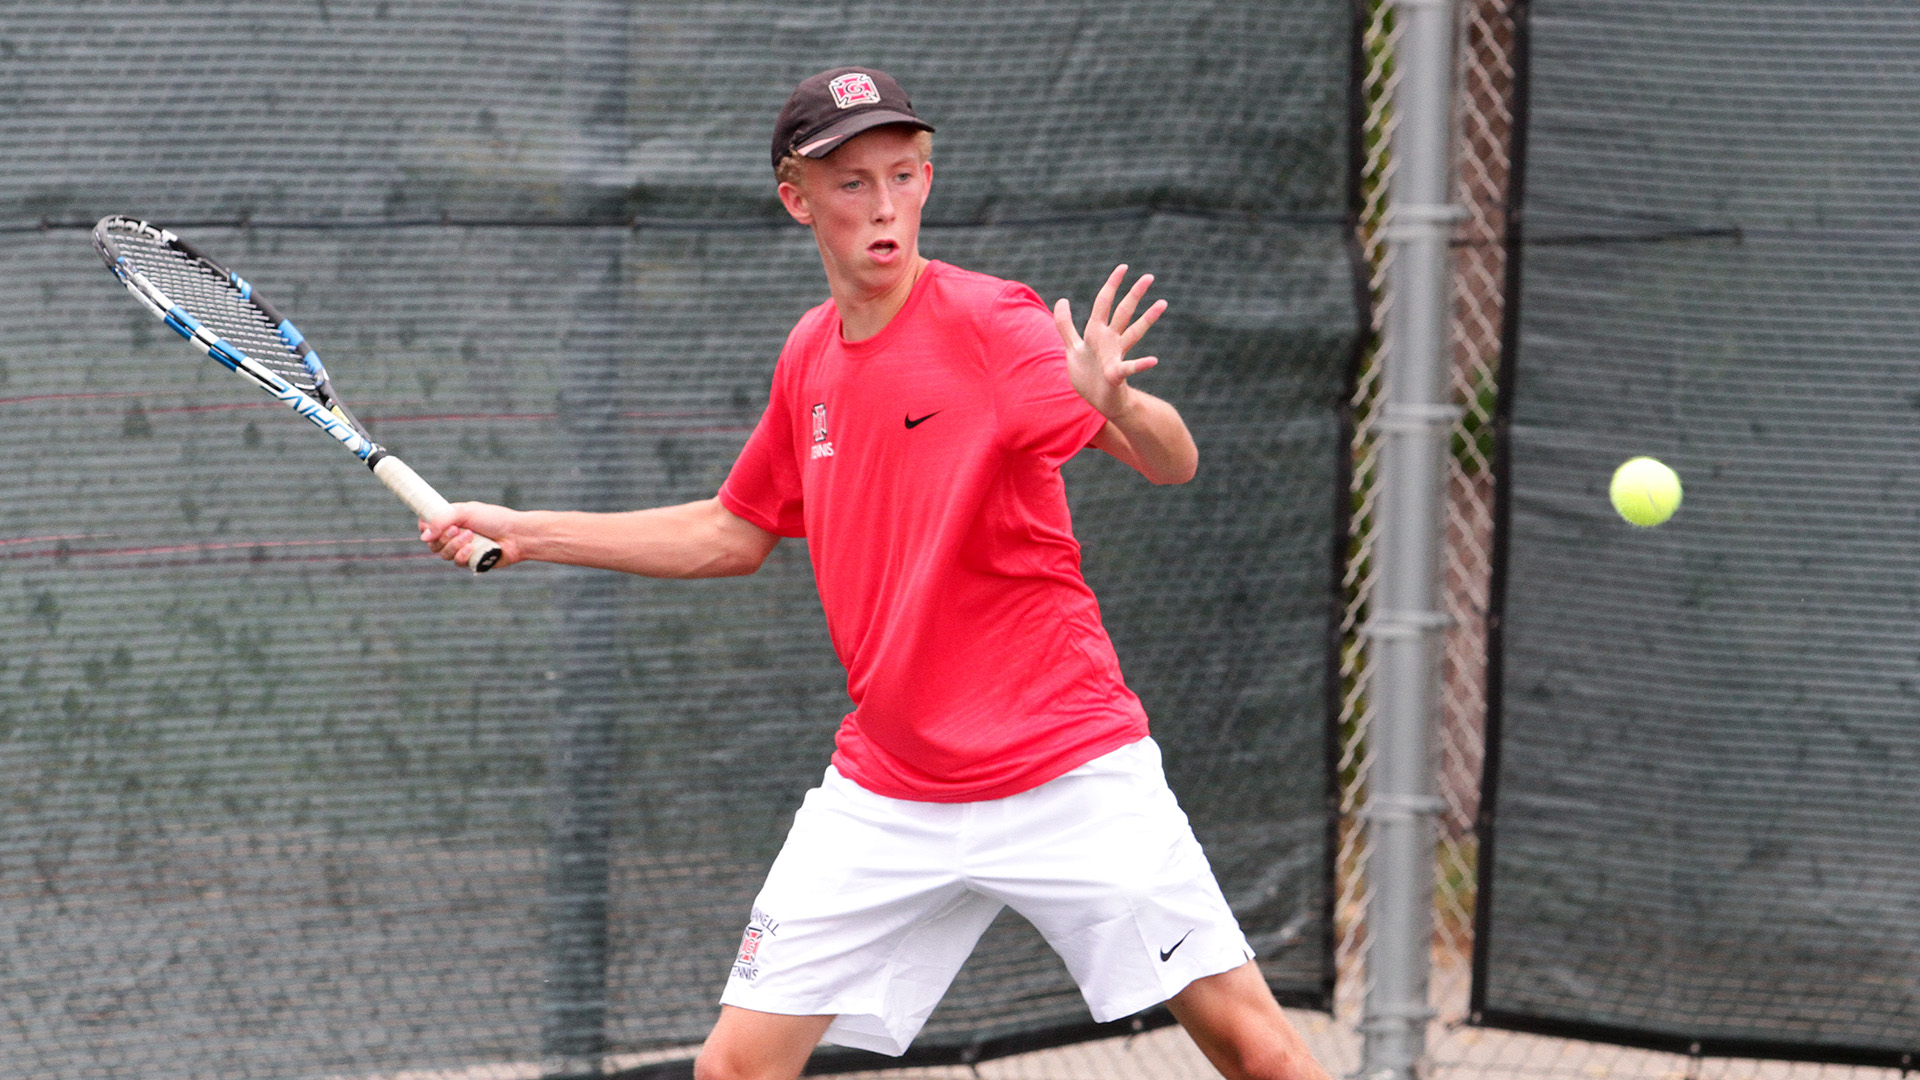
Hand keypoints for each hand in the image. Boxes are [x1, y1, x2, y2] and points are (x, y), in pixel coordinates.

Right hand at [420, 502, 522, 568]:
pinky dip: (463, 555)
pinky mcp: (470, 562)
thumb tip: (424, 537)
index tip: (428, 526)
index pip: (427, 526)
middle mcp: (454, 535)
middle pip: (432, 543)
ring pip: (443, 554)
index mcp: (451, 520)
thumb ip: (443, 520)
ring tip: (471, 536)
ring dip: (455, 545)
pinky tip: (473, 548)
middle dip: (443, 537)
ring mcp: (462, 549)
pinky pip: (457, 563)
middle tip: (457, 529)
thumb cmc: (494, 519)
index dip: (425, 527)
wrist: (516, 535)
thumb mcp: (467, 511)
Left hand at [1053, 264, 1167, 419]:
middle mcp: (1110, 341)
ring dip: (1148, 318)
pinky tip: (1153, 360)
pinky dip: (1141, 364)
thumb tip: (1063, 300)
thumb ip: (1065, 324)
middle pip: (1123, 312)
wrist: (1100, 402)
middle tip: (1150, 276)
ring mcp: (1116, 356)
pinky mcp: (1116, 375)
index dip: (1111, 285)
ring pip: (1133, 332)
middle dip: (1134, 294)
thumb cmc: (1088, 375)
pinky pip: (1129, 368)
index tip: (1124, 267)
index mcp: (1098, 333)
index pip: (1104, 303)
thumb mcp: (1073, 346)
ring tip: (1162, 303)